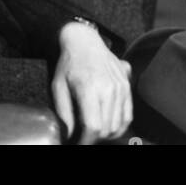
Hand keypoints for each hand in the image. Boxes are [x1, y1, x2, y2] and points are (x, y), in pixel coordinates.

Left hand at [51, 21, 132, 143]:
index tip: (78, 143)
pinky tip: (107, 126)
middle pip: (107, 129)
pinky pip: (128, 115)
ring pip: (119, 125)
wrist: (84, 41)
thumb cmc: (69, 64)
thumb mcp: (58, 88)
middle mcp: (109, 88)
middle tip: (83, 137)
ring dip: (106, 135)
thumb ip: (64, 114)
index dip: (85, 141)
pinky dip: (119, 126)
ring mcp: (121, 87)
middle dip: (94, 139)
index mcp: (90, 88)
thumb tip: (69, 136)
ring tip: (93, 132)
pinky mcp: (127, 86)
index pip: (93, 127)